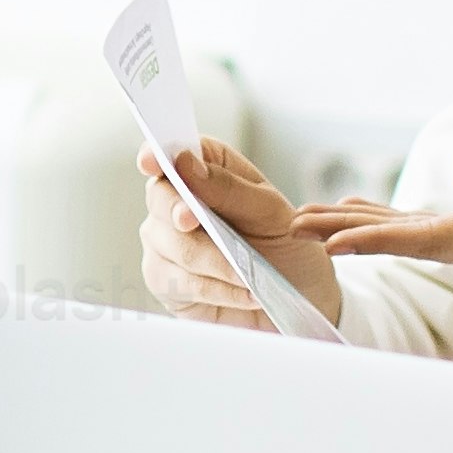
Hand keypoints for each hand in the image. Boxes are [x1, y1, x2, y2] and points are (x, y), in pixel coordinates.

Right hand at [138, 139, 344, 328]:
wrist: (300, 298)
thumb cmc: (286, 248)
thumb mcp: (271, 213)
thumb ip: (230, 187)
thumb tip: (186, 164)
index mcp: (205, 172)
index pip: (172, 154)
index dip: (157, 155)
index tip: (152, 160)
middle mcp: (177, 204)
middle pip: (160, 199)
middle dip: (178, 210)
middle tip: (193, 219)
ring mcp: (166, 244)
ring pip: (172, 245)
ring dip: (214, 261)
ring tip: (250, 274)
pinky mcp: (167, 283)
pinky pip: (181, 283)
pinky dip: (218, 289)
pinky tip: (246, 293)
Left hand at [331, 120, 452, 297]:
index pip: (432, 236)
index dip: (375, 236)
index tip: (324, 238)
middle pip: (417, 244)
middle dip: (354, 236)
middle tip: (291, 228)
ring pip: (429, 242)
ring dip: (375, 232)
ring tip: (319, 222)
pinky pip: (448, 238)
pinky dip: (407, 228)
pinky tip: (380, 219)